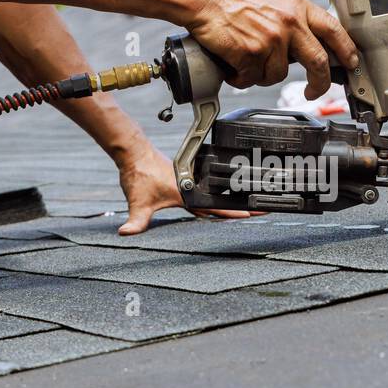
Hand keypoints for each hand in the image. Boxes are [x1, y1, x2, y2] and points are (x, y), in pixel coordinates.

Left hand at [116, 141, 256, 234]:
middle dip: (242, 204)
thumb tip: (125, 234)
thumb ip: (135, 221)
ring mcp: (189, 179)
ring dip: (232, 196)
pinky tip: (222, 194)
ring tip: (251, 203)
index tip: (254, 211)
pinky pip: (205, 186)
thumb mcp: (137, 203)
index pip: (216, 206)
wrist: (134, 153)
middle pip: (222, 198)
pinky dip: (216, 192)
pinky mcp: (184, 175)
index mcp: (187, 193)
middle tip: (262, 208)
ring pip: (215, 191)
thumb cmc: (138, 175)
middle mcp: (192, 185)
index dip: (235, 211)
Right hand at [188, 0, 358, 99]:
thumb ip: (293, 18)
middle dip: (320, 83)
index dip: (346, 49)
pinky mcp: (251, 54)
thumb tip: (308, 40)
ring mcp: (271, 40)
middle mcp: (289, 23)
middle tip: (314, 91)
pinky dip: (241, 77)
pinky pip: (252, 79)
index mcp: (297, 7)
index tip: (352, 62)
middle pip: (318, 62)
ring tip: (246, 60)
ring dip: (262, 75)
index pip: (333, 30)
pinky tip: (232, 64)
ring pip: (278, 75)